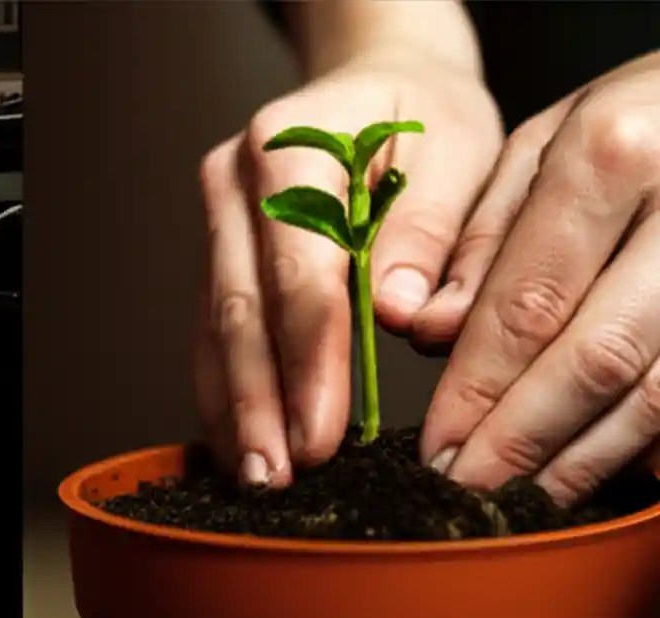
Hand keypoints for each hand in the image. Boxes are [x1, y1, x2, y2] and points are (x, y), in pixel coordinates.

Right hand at [196, 50, 503, 485]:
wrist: (380, 83)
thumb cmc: (424, 116)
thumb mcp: (457, 150)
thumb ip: (431, 232)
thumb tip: (402, 318)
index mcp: (288, 144)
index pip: (297, 271)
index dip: (309, 362)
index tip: (323, 436)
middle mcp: (233, 182)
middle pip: (239, 310)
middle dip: (259, 403)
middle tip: (278, 478)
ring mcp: (217, 220)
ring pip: (215, 329)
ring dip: (236, 409)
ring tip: (257, 479)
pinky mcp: (220, 254)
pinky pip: (215, 330)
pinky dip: (229, 389)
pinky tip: (242, 441)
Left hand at [421, 51, 659, 505]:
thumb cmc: (631, 121)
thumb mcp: (541, 144)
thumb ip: (476, 237)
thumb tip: (423, 329)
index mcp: (614, 154)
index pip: (527, 301)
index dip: (477, 389)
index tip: (437, 447)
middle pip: (597, 357)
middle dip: (524, 439)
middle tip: (470, 490)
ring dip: (588, 460)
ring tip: (525, 498)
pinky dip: (651, 448)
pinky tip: (602, 471)